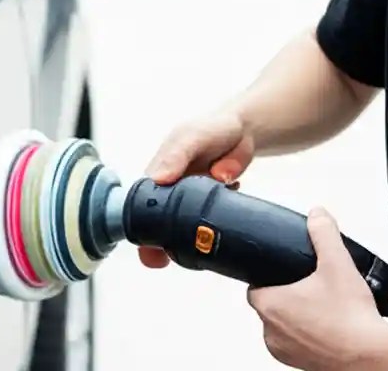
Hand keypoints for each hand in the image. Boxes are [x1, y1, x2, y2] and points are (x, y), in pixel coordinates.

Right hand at [138, 107, 254, 268]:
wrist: (245, 132)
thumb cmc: (213, 129)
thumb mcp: (192, 136)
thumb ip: (176, 155)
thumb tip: (158, 178)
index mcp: (159, 172)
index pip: (141, 203)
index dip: (141, 227)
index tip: (146, 245)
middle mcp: (172, 188)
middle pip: (159, 223)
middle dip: (160, 244)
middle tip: (163, 259)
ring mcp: (192, 199)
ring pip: (183, 228)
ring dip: (188, 240)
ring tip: (194, 251)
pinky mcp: (211, 206)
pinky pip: (206, 225)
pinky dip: (211, 230)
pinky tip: (218, 230)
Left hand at [247, 207, 387, 370]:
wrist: (372, 357)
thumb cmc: (352, 321)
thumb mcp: (338, 264)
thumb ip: (324, 234)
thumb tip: (317, 217)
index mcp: (270, 306)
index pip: (254, 285)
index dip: (270, 276)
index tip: (285, 273)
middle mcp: (271, 332)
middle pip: (270, 305)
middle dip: (287, 295)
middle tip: (311, 288)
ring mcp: (284, 352)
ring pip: (282, 326)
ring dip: (297, 316)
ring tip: (322, 307)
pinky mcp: (300, 365)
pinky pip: (297, 344)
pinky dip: (308, 335)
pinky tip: (328, 326)